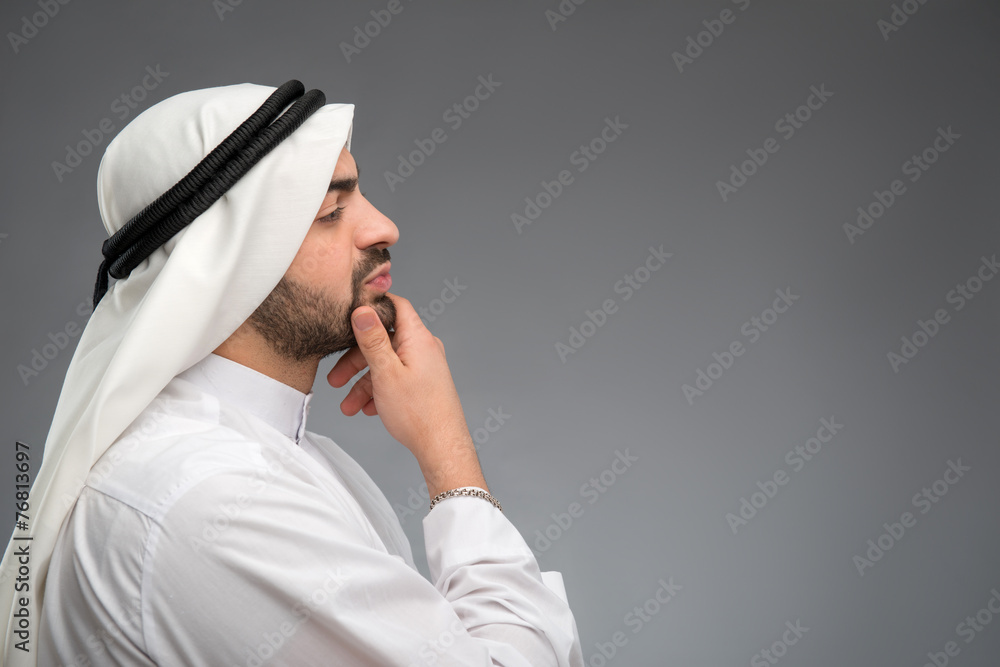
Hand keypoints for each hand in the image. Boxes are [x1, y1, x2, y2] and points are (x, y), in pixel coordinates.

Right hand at [327, 293, 486, 494]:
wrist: (441, 447)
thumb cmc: (418, 412)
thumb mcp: (385, 373)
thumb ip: (372, 340)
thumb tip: (362, 309)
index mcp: (418, 338)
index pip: (395, 306)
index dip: (373, 306)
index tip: (349, 314)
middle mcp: (424, 349)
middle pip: (383, 341)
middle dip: (356, 360)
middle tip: (335, 378)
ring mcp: (424, 367)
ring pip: (386, 366)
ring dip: (364, 384)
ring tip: (348, 406)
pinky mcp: (423, 384)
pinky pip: (396, 380)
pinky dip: (379, 392)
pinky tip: (367, 410)